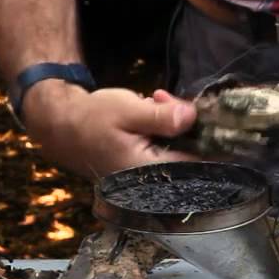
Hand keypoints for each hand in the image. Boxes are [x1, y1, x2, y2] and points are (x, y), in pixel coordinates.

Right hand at [23, 81, 197, 178]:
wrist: (59, 125)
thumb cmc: (90, 118)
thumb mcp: (128, 110)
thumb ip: (161, 117)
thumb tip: (193, 118)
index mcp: (148, 169)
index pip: (195, 165)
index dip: (211, 142)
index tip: (219, 121)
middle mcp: (151, 179)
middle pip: (188, 155)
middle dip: (187, 125)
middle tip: (168, 99)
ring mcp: (146, 175)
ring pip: (177, 149)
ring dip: (174, 124)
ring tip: (157, 99)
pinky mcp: (142, 166)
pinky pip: (164, 149)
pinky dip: (163, 129)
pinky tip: (152, 108)